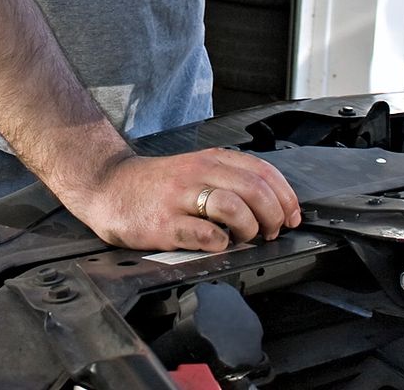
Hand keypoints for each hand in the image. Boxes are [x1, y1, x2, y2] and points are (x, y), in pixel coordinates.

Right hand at [66, 148, 301, 251]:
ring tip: (245, 238)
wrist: (110, 187)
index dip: (285, 195)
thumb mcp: (197, 169)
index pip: (262, 171)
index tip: (293, 215)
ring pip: (232, 207)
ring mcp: (181, 198)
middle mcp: (198, 173)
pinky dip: (219, 243)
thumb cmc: (158, 184)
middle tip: (273, 231)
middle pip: (253, 189)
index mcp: (211, 159)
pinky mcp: (165, 224)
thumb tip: (270, 203)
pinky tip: (218, 245)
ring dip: (249, 228)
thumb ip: (229, 179)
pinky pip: (202, 234)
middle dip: (273, 215)